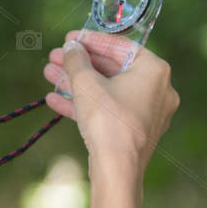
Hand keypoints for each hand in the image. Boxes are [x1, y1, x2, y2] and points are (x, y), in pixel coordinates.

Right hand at [41, 28, 179, 179]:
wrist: (117, 169)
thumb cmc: (108, 121)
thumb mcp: (87, 83)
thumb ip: (77, 60)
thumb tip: (71, 47)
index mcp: (154, 70)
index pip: (120, 46)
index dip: (91, 40)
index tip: (70, 38)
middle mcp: (157, 89)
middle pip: (112, 69)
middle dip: (80, 64)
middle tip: (56, 57)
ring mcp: (147, 112)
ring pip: (107, 91)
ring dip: (77, 83)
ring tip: (49, 74)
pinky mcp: (135, 131)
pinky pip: (109, 110)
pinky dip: (86, 104)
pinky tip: (55, 100)